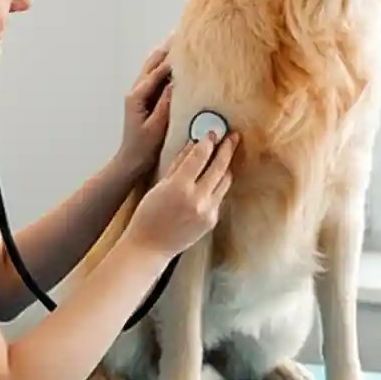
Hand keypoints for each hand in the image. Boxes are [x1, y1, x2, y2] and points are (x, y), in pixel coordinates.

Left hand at [115, 38, 172, 177]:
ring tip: (179, 41)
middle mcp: (135, 92)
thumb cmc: (143, 148)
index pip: (156, 73)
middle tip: (181, 33)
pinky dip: (165, 67)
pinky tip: (176, 63)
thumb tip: (175, 84)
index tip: (184, 46)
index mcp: (137, 97)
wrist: (131, 161)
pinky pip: (156, 78)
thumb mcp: (156, 127)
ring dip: (165, 54)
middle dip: (166, 48)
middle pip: (152, 63)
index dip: (171, 59)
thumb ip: (165, 105)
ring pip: (152, 68)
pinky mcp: (145, 100)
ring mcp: (139, 95)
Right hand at [123, 132, 239, 257]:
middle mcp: (198, 199)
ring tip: (227, 154)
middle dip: (227, 149)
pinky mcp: (212, 221)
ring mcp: (208, 212)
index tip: (212, 133)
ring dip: (226, 167)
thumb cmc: (148, 216)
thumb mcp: (160, 185)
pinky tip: (215, 178)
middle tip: (232, 136)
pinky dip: (218, 185)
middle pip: (220, 167)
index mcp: (180, 187)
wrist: (150, 246)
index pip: (200, 156)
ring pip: (225, 181)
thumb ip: (178, 163)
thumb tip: (193, 144)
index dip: (208, 142)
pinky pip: (220, 197)